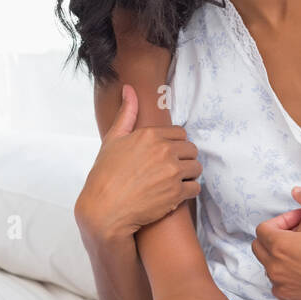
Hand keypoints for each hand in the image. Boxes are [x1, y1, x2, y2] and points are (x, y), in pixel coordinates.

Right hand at [75, 85, 201, 241]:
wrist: (104, 210)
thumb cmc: (104, 175)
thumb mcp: (113, 140)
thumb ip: (126, 113)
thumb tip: (129, 88)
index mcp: (150, 135)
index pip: (180, 133)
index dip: (175, 145)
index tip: (167, 155)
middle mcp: (164, 151)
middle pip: (191, 149)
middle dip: (184, 159)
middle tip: (172, 169)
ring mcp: (172, 172)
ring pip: (196, 168)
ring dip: (189, 175)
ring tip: (175, 181)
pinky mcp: (177, 193)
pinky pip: (196, 187)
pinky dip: (189, 191)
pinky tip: (176, 194)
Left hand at [251, 186, 300, 299]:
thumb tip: (296, 191)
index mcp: (280, 246)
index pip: (263, 229)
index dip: (281, 220)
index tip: (299, 220)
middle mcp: (277, 270)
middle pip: (261, 249)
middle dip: (275, 237)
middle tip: (298, 234)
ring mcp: (285, 289)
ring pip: (271, 269)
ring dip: (282, 258)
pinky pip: (283, 287)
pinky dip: (290, 277)